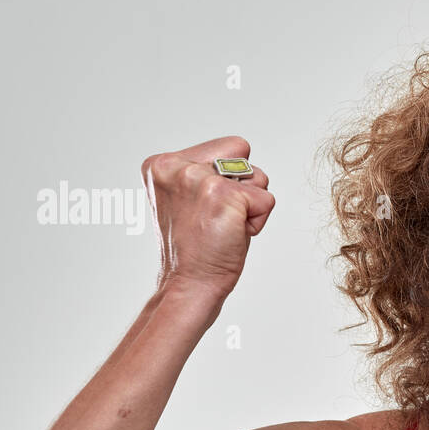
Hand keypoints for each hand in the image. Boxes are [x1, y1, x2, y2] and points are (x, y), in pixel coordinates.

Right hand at [141, 135, 275, 299]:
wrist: (189, 283)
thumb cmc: (195, 247)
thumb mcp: (189, 198)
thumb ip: (204, 172)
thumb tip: (239, 160)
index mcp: (161, 164)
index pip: (226, 146)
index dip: (227, 178)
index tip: (206, 207)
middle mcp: (176, 166)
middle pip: (242, 151)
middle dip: (242, 184)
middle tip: (218, 216)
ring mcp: (198, 179)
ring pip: (257, 175)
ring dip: (250, 204)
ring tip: (223, 226)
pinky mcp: (223, 196)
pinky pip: (266, 199)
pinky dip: (258, 221)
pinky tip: (232, 235)